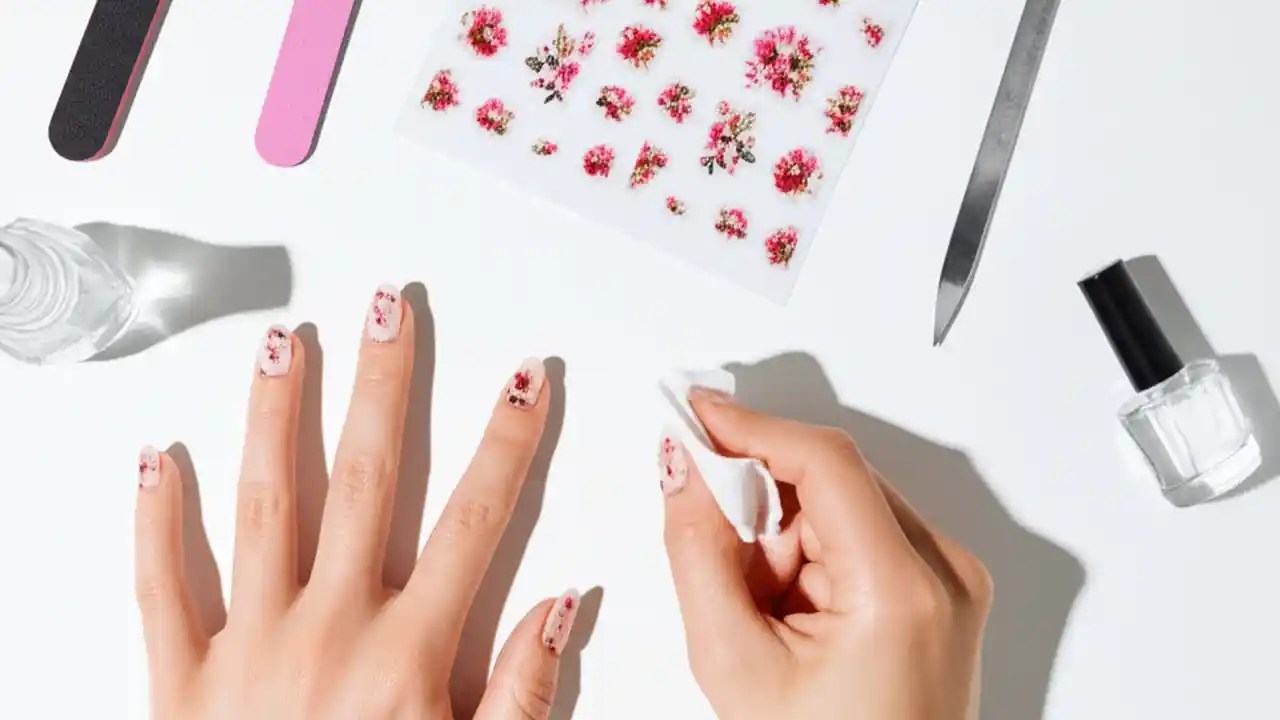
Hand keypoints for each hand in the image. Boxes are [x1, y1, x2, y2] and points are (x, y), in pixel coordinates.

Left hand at [134, 285, 578, 719]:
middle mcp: (329, 626)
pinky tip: (159, 457)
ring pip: (266, 503)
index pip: (474, 521)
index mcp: (409, 653)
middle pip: (367, 479)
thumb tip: (563, 605)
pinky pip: (163, 584)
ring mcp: (248, 643)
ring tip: (284, 343)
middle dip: (385, 385)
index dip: (507, 444)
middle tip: (391, 308)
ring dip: (280, 415)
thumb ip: (523, 692)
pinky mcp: (180, 676)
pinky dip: (157, 518)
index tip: (524, 381)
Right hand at [659, 389, 991, 719]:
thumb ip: (697, 551)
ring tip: (771, 614)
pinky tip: (799, 613)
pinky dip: (814, 559)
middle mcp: (945, 572)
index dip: (752, 426)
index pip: (824, 462)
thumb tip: (682, 468)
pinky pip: (862, 534)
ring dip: (787, 540)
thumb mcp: (733, 661)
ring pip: (842, 506)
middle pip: (833, 482)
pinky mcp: (943, 588)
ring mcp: (951, 580)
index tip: (698, 412)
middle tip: (722, 555)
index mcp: (903, 589)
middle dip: (764, 508)